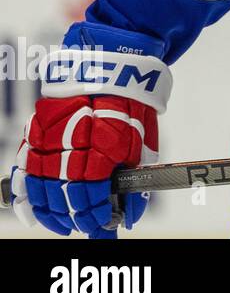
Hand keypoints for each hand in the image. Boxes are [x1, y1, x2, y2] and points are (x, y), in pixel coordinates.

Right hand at [8, 23, 170, 237]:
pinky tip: (33, 214)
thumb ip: (135, 179)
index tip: (106, 227)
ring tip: (63, 225)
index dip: (98, 219)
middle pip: (64, 199)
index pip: (91, 201)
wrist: (108, 65)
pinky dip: (25, 197)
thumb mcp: (143, 141)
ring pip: (40, 191)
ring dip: (51, 213)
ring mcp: (45, 142)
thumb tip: (130, 214)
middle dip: (76, 219)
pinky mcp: (33, 134)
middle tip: (87, 227)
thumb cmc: (130, 104)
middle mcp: (67, 149)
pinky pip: (23, 172)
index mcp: (98, 152)